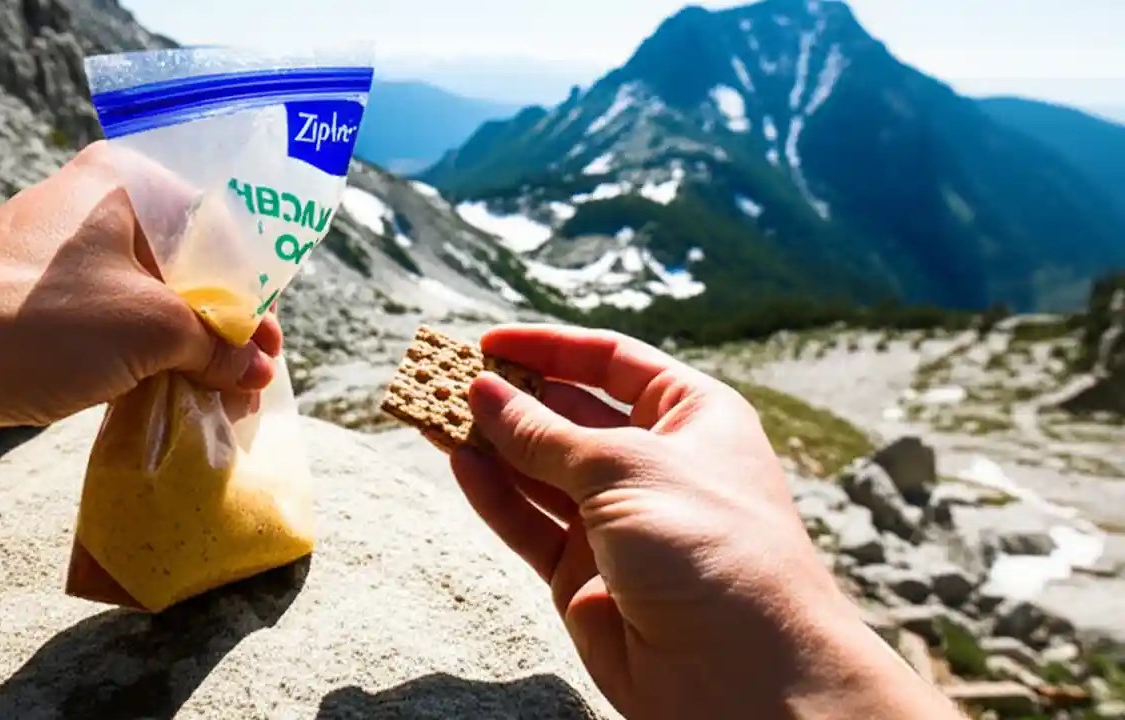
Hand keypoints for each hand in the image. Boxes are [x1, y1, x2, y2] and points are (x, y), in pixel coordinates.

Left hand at [0, 142, 280, 491]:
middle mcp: (93, 213)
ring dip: (193, 351)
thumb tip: (258, 370)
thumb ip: (216, 344)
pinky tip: (181, 396)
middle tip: (259, 373)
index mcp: (122, 182)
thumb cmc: (39, 325)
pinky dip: (152, 360)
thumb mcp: (151, 328)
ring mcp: (65, 264)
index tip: (274, 333)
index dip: (254, 282)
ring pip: (152, 303)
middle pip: (186, 267)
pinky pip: (116, 328)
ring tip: (230, 395)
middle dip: (227, 326)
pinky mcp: (43, 310)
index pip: (215, 222)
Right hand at [451, 325, 958, 718]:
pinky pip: (528, 523)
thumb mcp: (624, 467)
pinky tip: (456, 462)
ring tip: (427, 411)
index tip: (489, 341)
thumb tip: (481, 390)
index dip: (550, 349)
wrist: (741, 674)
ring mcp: (617, 523)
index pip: (612, 362)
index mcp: (691, 417)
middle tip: (445, 374)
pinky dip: (492, 494)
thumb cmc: (709, 546)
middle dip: (509, 395)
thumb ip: (543, 433)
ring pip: (537, 471)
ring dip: (487, 442)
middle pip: (567, 414)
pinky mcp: (584, 575)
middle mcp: (654, 464)